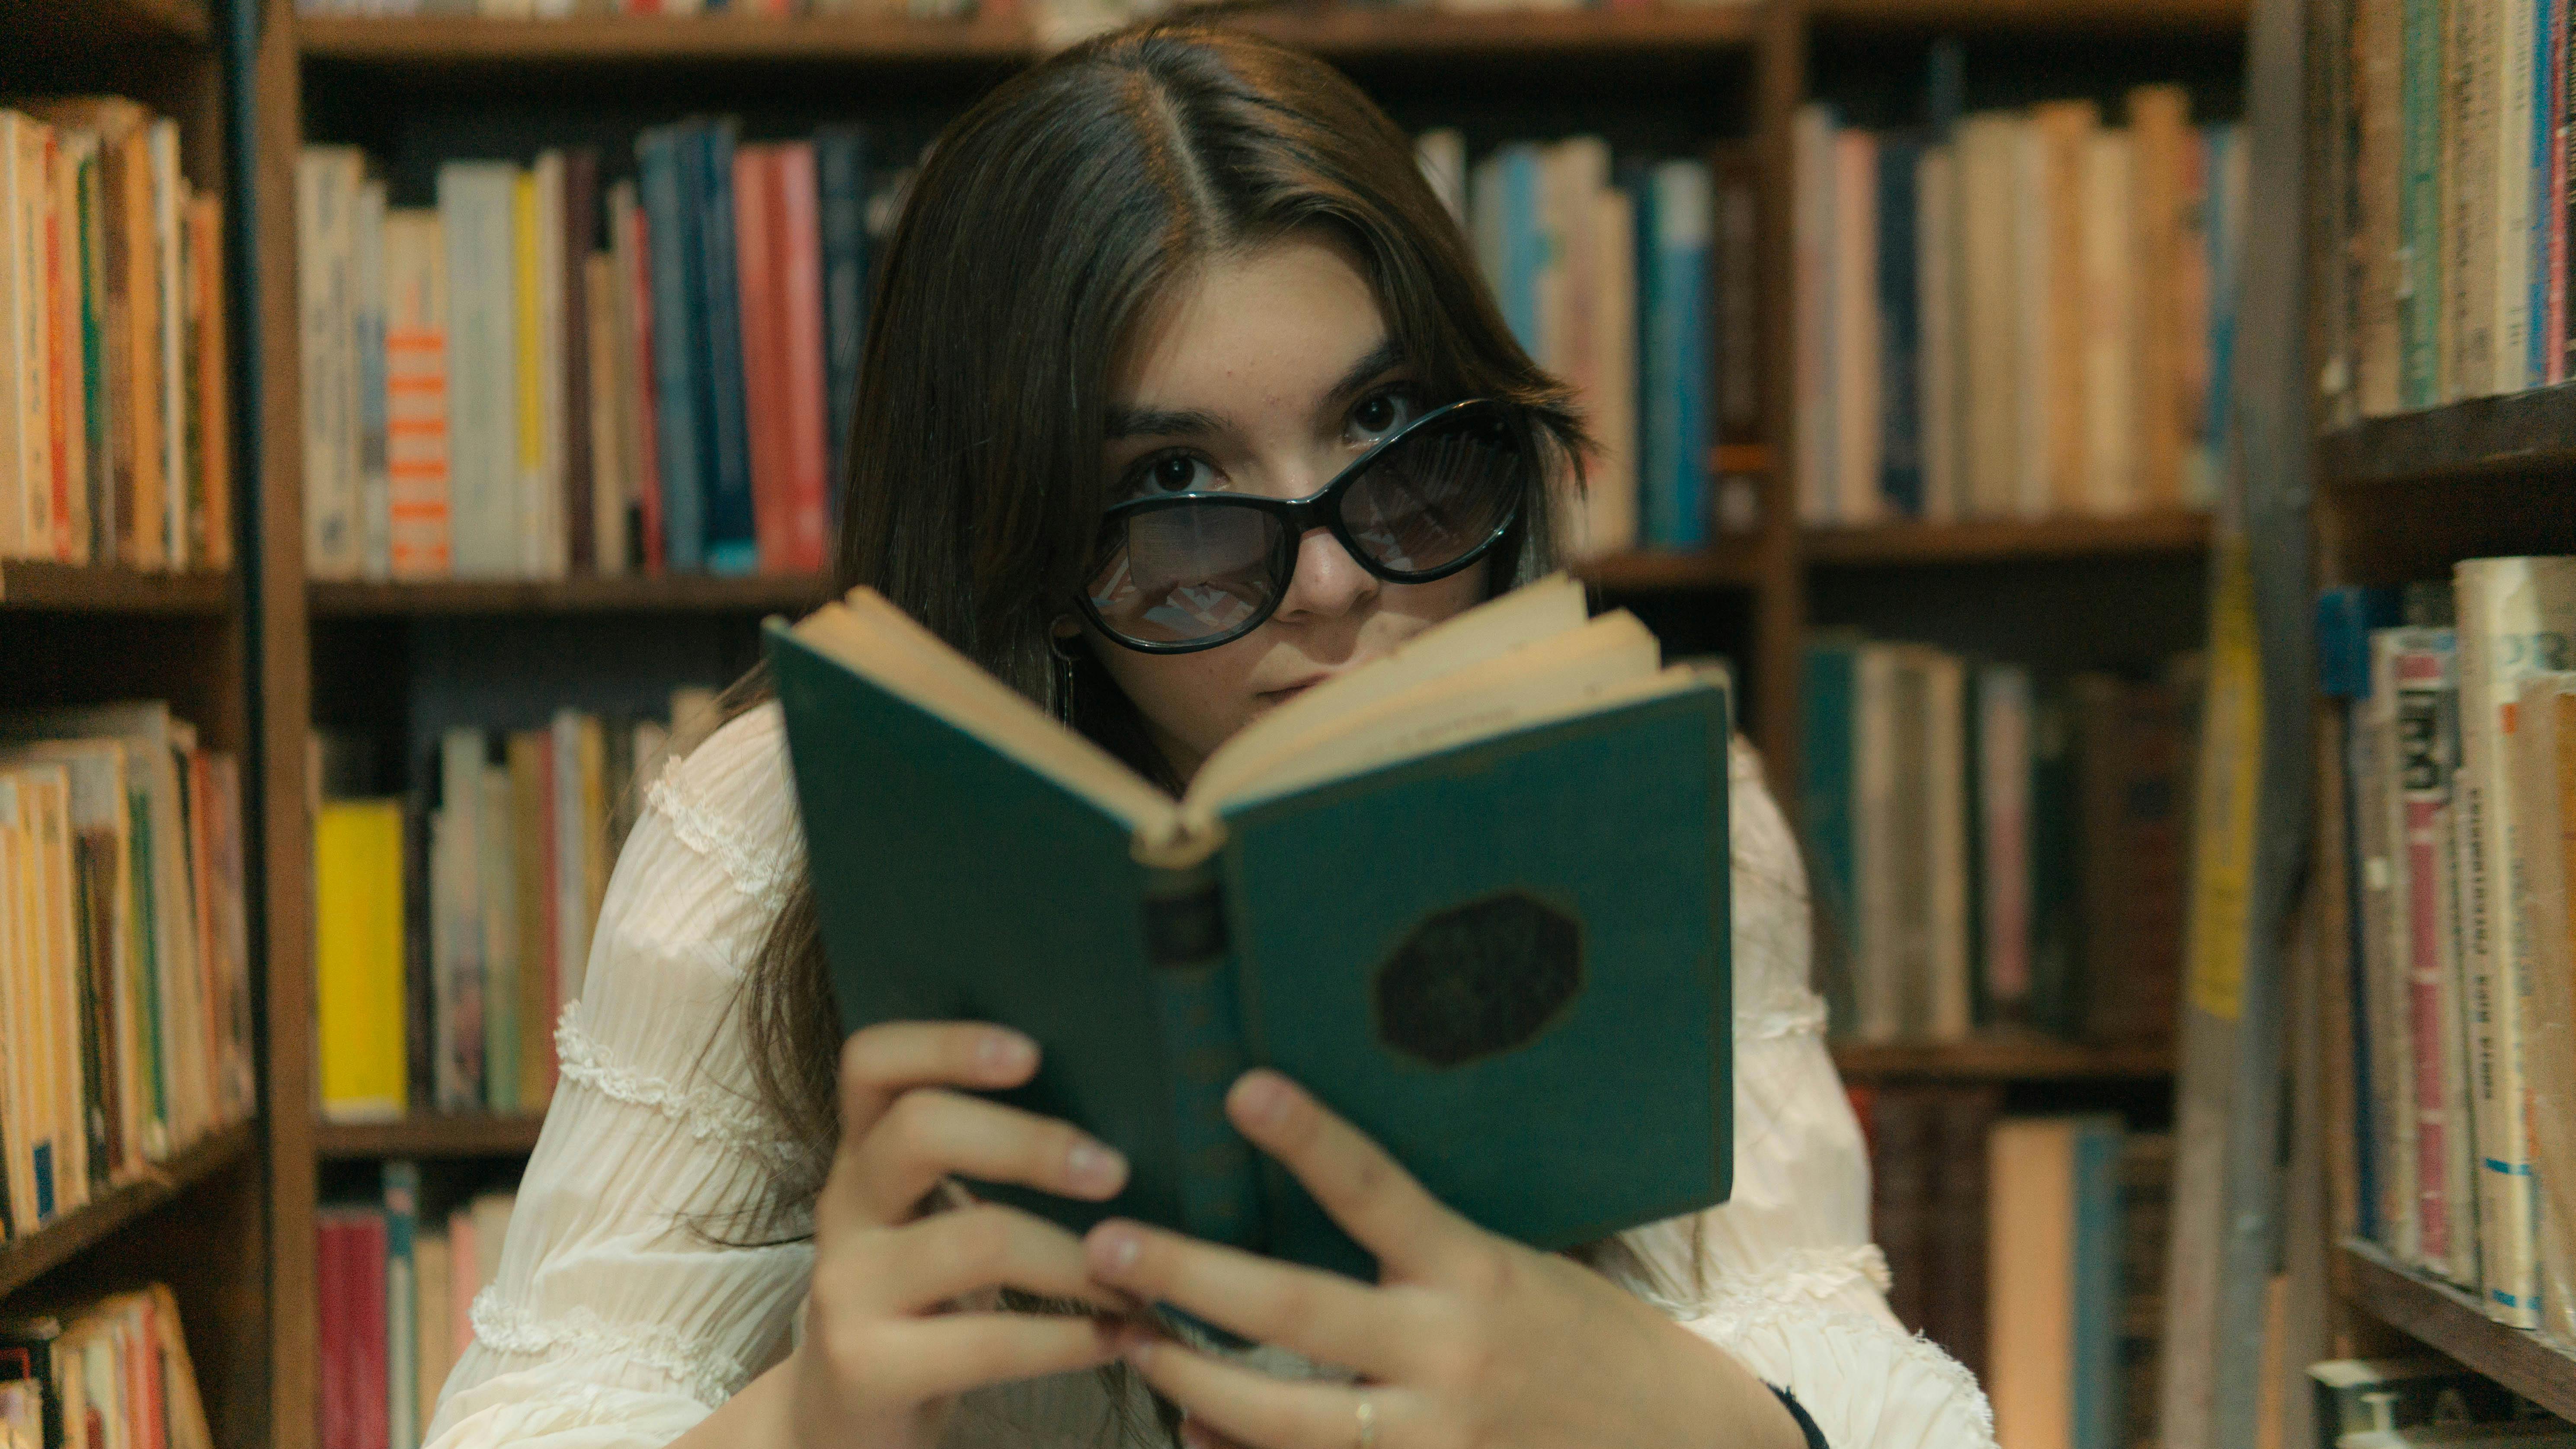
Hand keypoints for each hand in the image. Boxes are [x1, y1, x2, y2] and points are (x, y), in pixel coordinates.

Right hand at [786, 1022, 1138, 1448]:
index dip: (945, 1045)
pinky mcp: (868, 1368)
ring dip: (1077, 1259)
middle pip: (921, 1131)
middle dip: (1030, 1144)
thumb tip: (1126, 1112)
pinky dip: (1069, 1339)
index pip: (871, 1062)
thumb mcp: (931, 1221)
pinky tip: (1117, 1337)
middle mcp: (846, 1208)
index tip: (1032, 1053)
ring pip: (977, 1240)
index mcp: (865, 1156)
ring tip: (1140, 1281)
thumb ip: (985, 1166)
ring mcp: (848, 1288)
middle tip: (1115, 1172)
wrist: (839, 1420)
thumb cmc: (919, 1303)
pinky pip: (989, 1342)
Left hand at [1081, 1070, 1803, 1448]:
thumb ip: (1419, 1256)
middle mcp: (1449, 1355)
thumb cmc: (1591, 1342)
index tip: (1243, 1087)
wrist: (1681, 1444)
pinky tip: (1194, 1429)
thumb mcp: (1518, 1271)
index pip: (1378, 1192)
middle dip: (1193, 1278)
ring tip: (1131, 1344)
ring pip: (1286, 1420)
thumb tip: (1309, 1234)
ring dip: (1195, 1383)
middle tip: (1107, 1244)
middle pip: (1297, 1315)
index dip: (1311, 1139)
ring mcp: (1437, 1436)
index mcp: (1476, 1275)